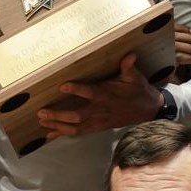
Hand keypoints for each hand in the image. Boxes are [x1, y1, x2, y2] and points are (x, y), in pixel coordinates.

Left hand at [36, 53, 162, 138]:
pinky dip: (63, 134)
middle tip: (42, 112)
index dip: (77, 90)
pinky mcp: (97, 127)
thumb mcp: (135, 77)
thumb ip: (129, 67)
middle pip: (77, 115)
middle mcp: (100, 110)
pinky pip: (79, 132)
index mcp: (107, 95)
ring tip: (42, 121)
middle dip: (59, 115)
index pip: (90, 93)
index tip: (62, 86)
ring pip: (76, 127)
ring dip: (58, 125)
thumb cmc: (139, 91)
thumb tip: (130, 56)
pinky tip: (49, 134)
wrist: (148, 111)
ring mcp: (98, 121)